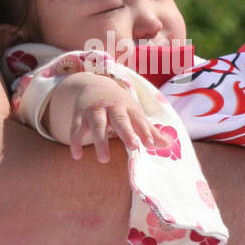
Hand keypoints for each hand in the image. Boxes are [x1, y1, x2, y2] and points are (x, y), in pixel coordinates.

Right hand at [47, 72, 169, 162]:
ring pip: (97, 125)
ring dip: (100, 142)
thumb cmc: (119, 104)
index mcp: (128, 106)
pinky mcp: (79, 115)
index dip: (145, 130)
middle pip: (119, 119)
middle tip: (134, 148)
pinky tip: (77, 156)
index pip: (138, 118)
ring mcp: (94, 110)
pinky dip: (76, 142)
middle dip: (126, 133)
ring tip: (104, 160)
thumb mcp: (134, 112)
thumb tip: (168, 146)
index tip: (151, 144)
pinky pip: (76, 129)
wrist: (94, 84)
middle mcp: (111, 106)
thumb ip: (149, 130)